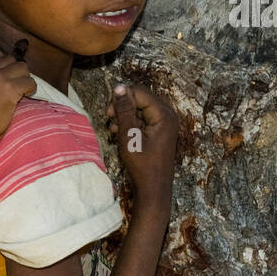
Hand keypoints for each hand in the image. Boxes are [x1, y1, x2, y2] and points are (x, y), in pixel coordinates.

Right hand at [0, 50, 36, 142]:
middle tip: (14, 86)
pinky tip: (24, 96)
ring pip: (23, 68)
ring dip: (24, 79)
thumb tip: (4, 66)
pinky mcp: (11, 89)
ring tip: (19, 91)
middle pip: (13, 60)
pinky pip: (30, 82)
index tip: (6, 77)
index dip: (5, 66)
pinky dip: (30, 89)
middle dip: (15, 72)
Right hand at [106, 82, 176, 200]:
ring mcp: (165, 123)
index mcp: (164, 114)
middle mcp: (168, 115)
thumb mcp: (129, 136)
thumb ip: (124, 110)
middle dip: (123, 107)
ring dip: (124, 116)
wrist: (153, 188)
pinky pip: (143, 118)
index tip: (109, 114)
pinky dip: (131, 123)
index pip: (139, 92)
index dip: (121, 99)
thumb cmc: (142, 165)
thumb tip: (119, 87)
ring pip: (139, 108)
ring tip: (114, 129)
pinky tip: (121, 133)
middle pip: (140, 98)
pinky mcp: (160, 130)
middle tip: (110, 120)